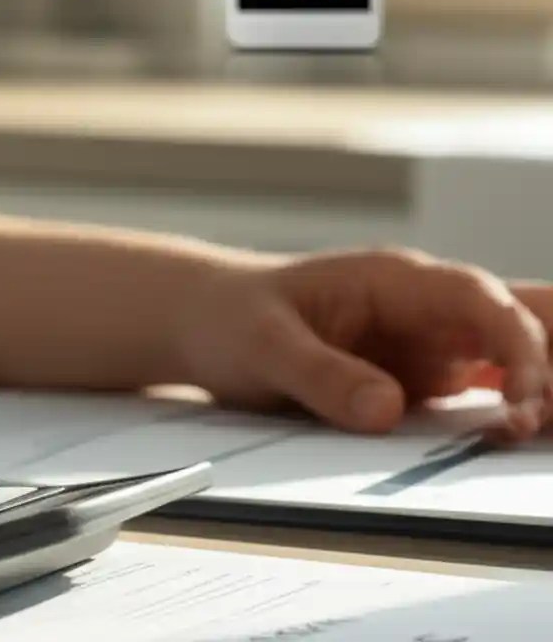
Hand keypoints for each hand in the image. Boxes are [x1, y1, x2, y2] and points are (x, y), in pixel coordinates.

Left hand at [172, 250, 550, 436]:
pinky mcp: (424, 383)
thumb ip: (320, 375)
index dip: (518, 347)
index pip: (482, 301)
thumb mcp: (261, 345)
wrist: (205, 322)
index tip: (521, 402)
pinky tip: (514, 442)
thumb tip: (385, 411)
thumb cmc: (231, 316)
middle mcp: (426, 310)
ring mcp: (431, 347)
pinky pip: (487, 396)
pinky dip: (512, 416)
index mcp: (395, 281)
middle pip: (525, 320)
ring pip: (518, 358)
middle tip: (542, 423)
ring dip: (540, 394)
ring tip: (530, 439)